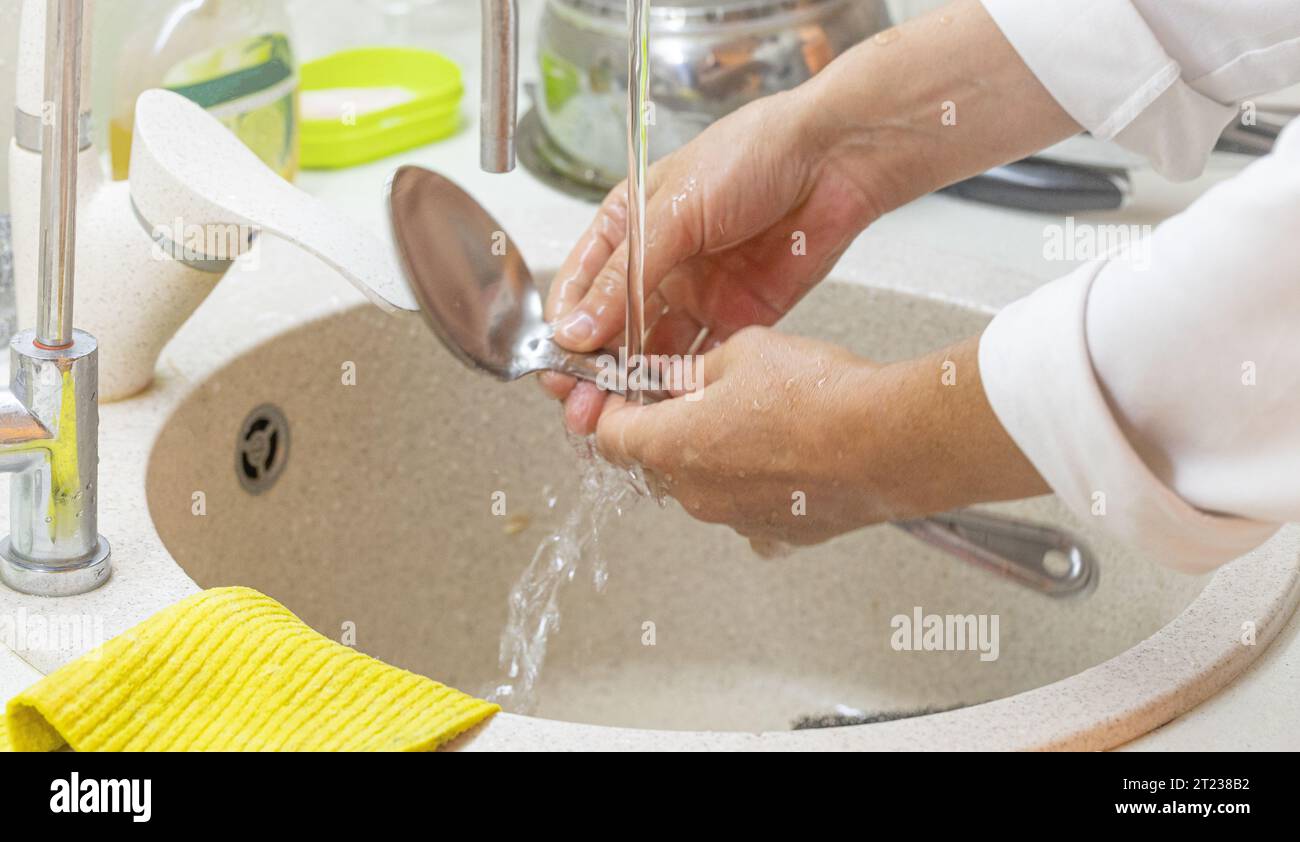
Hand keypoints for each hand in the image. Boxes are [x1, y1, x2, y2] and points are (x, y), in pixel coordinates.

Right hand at [541, 87, 881, 434]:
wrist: (833, 158)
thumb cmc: (753, 154)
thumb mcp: (673, 211)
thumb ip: (624, 278)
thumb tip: (574, 329)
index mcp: (629, 227)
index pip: (580, 286)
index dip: (566, 328)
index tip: (557, 366)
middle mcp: (658, 264)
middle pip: (613, 328)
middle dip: (595, 368)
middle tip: (582, 404)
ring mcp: (698, 292)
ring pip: (654, 350)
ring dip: (636, 381)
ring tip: (621, 412)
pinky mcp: (739, 314)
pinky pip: (703, 358)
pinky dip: (686, 383)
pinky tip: (671, 403)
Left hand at [594, 330, 1050, 545]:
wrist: (890, 442)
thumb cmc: (819, 396)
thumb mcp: (740, 353)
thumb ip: (690, 370)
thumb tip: (669, 374)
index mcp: (669, 446)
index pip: (605, 432)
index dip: (605, 405)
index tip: (613, 388)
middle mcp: (694, 495)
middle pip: (650, 460)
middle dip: (658, 425)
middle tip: (684, 390)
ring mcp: (734, 520)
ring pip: (698, 484)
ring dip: (706, 452)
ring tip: (745, 413)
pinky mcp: (776, 534)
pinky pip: (744, 506)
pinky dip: (750, 481)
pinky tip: (778, 452)